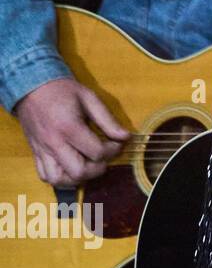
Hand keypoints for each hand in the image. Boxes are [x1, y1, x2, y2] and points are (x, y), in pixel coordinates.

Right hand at [14, 77, 129, 186]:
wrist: (30, 87)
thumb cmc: (62, 90)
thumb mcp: (89, 98)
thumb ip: (108, 120)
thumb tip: (125, 137)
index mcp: (69, 127)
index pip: (96, 152)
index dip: (113, 150)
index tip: (117, 143)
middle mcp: (54, 143)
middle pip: (79, 171)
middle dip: (98, 169)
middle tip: (104, 157)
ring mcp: (42, 150)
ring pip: (59, 179)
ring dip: (78, 177)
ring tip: (88, 165)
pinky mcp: (35, 153)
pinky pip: (46, 176)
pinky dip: (61, 178)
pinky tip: (72, 167)